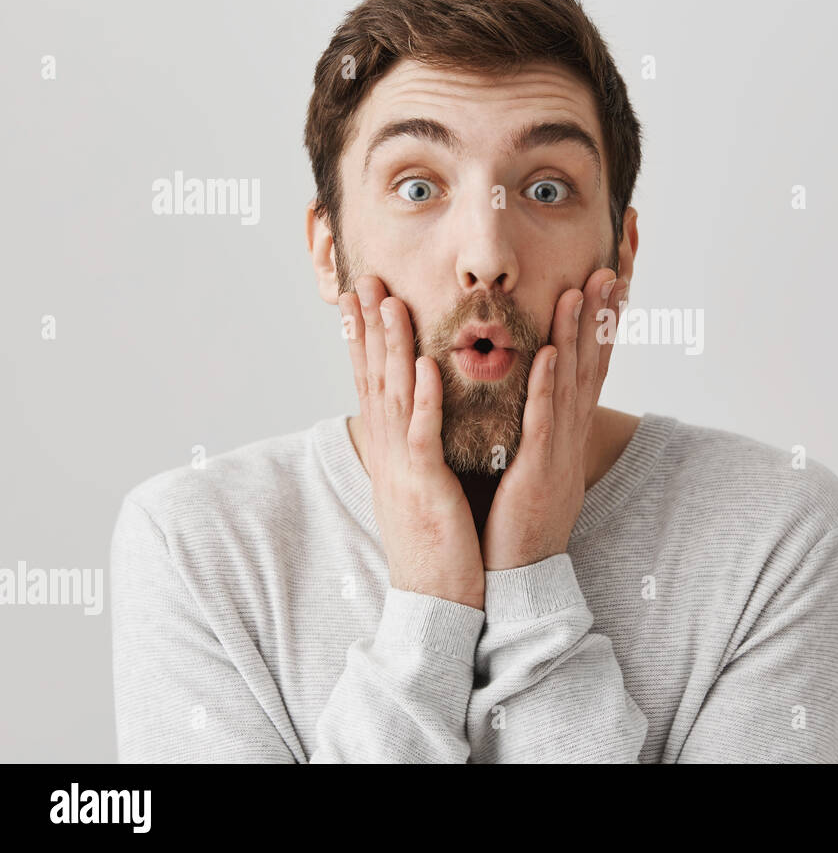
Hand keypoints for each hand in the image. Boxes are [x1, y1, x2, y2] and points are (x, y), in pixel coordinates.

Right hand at [340, 275, 484, 608]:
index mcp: (391, 451)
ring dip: (390, 347)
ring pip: (393, 396)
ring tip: (389, 302)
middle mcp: (389, 453)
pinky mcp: (425, 487)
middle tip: (363, 280)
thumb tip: (419, 417)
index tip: (359, 296)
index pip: (372, 383)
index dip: (364, 338)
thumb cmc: (436, 542)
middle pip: (373, 378)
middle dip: (369, 327)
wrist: (436, 599)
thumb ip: (418, 447)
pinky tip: (422, 366)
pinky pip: (422, 436)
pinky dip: (421, 399)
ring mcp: (404, 468)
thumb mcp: (420, 485)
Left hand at [480, 268, 626, 569]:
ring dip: (577, 336)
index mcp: (566, 432)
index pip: (587, 368)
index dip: (599, 327)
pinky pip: (543, 421)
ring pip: (571, 383)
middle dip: (599, 317)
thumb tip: (531, 394)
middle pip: (590, 365)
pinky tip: (550, 353)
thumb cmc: (518, 520)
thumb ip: (534, 426)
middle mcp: (569, 435)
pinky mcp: (538, 470)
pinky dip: (547, 386)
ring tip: (580, 291)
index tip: (607, 286)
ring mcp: (558, 451)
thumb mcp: (532, 463)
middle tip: (608, 271)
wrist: (520, 575)